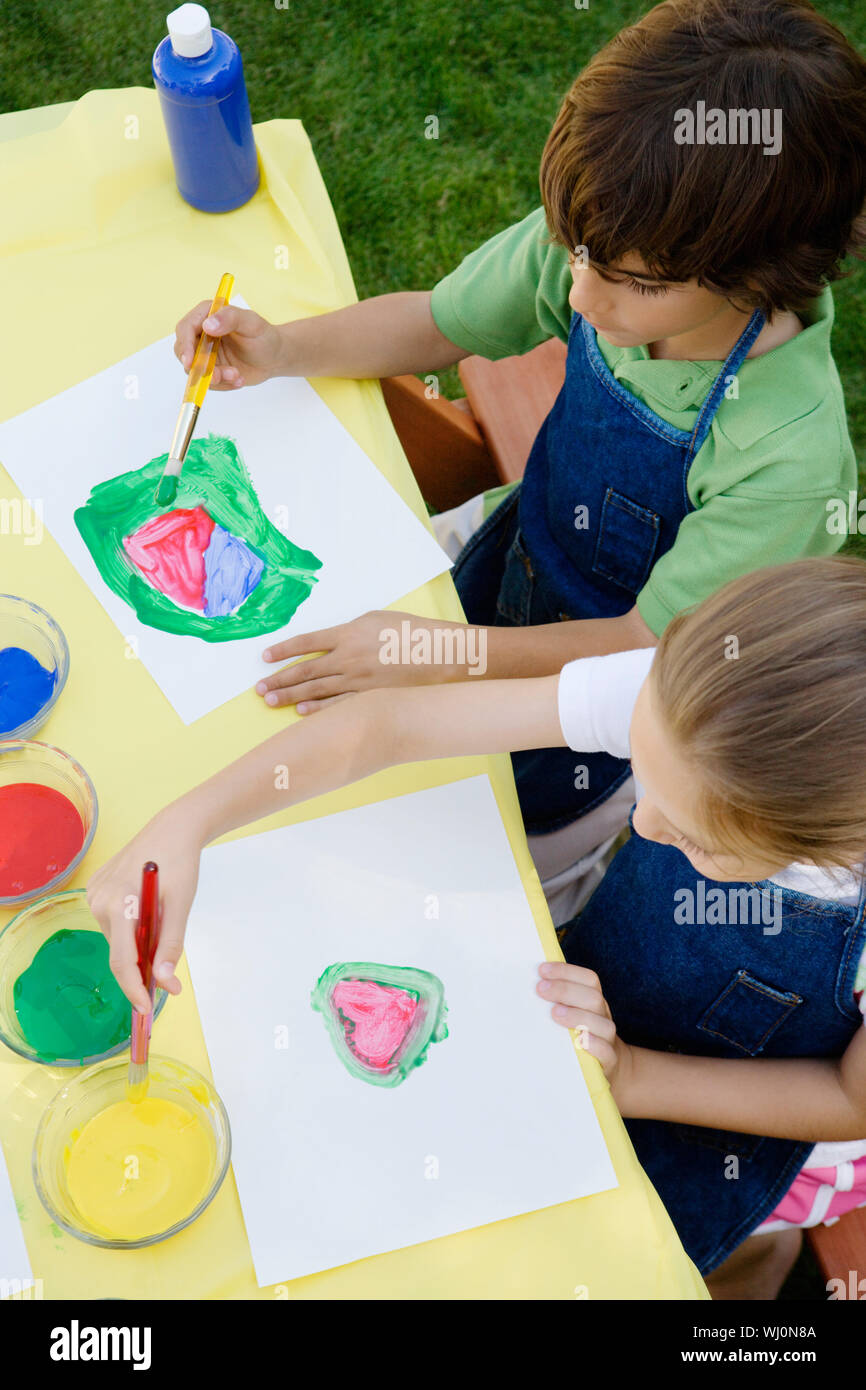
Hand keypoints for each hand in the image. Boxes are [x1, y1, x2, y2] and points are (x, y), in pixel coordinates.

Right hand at [86, 805, 205, 1013]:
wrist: (173, 828)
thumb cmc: (180, 863)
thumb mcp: (181, 904)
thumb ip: (172, 944)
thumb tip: (165, 981)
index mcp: (120, 903)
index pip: (121, 960)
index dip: (134, 988)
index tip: (147, 1009)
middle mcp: (99, 899)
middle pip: (120, 951)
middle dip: (142, 966)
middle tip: (169, 971)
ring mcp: (94, 893)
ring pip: (117, 937)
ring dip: (137, 943)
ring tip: (161, 921)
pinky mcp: (95, 888)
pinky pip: (113, 921)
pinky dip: (130, 927)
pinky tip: (146, 909)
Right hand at [174, 301, 285, 389]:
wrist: (274, 357)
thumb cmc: (264, 336)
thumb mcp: (252, 324)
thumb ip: (231, 318)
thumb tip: (208, 325)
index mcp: (207, 314)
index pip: (186, 328)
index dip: (185, 346)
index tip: (190, 361)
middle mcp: (202, 333)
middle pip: (183, 351)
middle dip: (200, 367)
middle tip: (219, 376)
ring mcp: (204, 352)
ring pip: (195, 370)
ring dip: (215, 378)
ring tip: (237, 376)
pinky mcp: (210, 369)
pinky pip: (206, 382)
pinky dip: (223, 384)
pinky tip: (239, 380)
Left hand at [256, 611, 470, 711]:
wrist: (440, 655)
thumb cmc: (412, 632)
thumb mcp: (377, 619)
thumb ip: (350, 631)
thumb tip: (331, 642)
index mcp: (348, 634)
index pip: (306, 642)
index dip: (283, 651)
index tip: (265, 657)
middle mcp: (348, 658)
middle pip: (305, 670)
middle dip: (279, 680)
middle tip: (259, 689)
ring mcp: (358, 681)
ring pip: (316, 690)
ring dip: (291, 697)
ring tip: (270, 701)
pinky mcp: (369, 697)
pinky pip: (338, 705)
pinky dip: (318, 710)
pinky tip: (302, 713)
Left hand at [536, 962, 631, 1096]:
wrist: (610, 1066)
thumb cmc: (580, 1035)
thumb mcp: (571, 1013)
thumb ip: (555, 1000)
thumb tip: (525, 986)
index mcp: (593, 1001)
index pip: (588, 979)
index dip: (566, 971)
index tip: (542, 970)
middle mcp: (603, 1016)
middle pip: (592, 997)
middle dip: (565, 990)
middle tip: (541, 989)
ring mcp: (607, 1038)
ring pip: (602, 1024)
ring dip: (577, 1016)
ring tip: (555, 1013)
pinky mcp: (609, 1061)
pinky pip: (605, 1051)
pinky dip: (593, 1044)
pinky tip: (579, 1040)